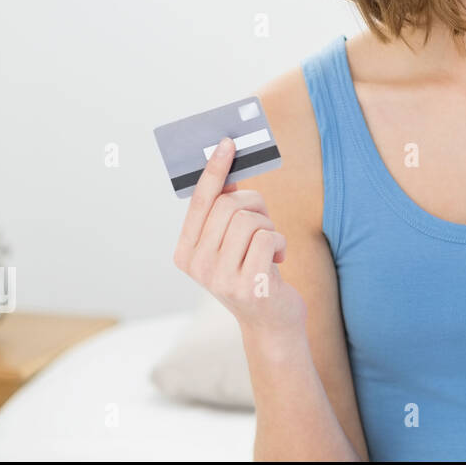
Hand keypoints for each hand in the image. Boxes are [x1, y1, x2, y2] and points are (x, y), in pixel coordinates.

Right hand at [171, 136, 306, 341]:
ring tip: (269, 248)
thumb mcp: (232, 243)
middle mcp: (197, 266)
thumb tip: (226, 168)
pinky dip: (279, 243)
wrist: (271, 322)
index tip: (227, 143)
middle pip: (229, 206)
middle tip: (264, 224)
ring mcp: (221, 278)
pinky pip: (267, 237)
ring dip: (268, 226)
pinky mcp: (249, 285)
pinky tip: (277, 261)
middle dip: (255, 206)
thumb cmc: (253, 272)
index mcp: (185, 252)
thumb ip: (224, 211)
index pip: (199, 202)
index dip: (214, 170)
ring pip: (249, 219)